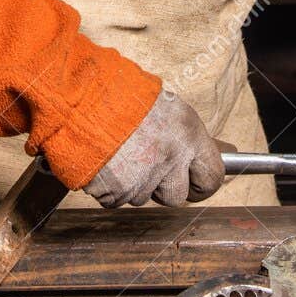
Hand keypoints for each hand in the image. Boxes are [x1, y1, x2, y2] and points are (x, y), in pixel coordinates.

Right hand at [84, 90, 225, 207]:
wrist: (83, 96)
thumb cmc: (124, 96)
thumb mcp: (168, 109)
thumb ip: (185, 138)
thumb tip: (206, 158)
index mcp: (188, 136)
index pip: (212, 177)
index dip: (203, 185)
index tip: (196, 185)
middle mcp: (170, 160)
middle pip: (176, 196)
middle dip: (163, 188)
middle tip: (148, 167)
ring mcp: (142, 179)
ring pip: (142, 197)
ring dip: (132, 184)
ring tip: (120, 154)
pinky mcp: (116, 191)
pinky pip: (116, 200)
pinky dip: (110, 188)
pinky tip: (105, 163)